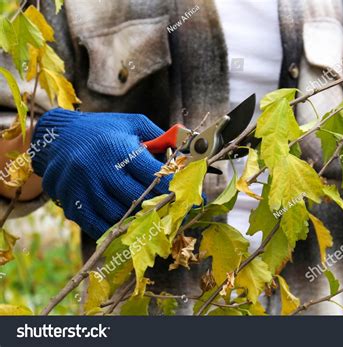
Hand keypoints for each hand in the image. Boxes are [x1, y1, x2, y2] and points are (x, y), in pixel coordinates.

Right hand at [31, 109, 170, 238]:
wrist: (57, 136)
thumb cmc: (102, 130)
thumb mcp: (132, 124)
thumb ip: (160, 136)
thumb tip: (185, 152)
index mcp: (116, 147)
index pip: (151, 173)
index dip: (171, 186)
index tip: (184, 193)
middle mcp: (98, 168)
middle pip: (137, 197)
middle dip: (158, 205)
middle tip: (172, 211)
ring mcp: (82, 187)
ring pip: (118, 214)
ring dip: (137, 219)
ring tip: (152, 219)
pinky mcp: (70, 202)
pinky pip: (96, 224)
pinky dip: (114, 229)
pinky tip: (126, 226)